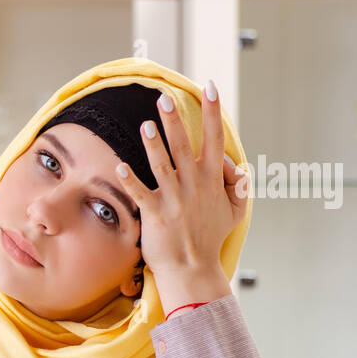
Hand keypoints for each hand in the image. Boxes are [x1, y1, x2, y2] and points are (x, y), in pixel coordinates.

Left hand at [115, 79, 248, 276]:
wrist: (193, 269)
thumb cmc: (210, 238)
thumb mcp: (235, 211)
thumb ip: (238, 185)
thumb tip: (232, 164)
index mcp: (210, 180)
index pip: (214, 138)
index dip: (213, 111)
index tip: (210, 88)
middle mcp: (193, 185)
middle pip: (184, 146)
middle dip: (176, 121)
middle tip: (165, 97)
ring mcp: (174, 200)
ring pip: (163, 166)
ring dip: (155, 145)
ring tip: (146, 124)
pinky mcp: (156, 215)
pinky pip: (141, 194)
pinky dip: (130, 181)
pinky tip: (119, 167)